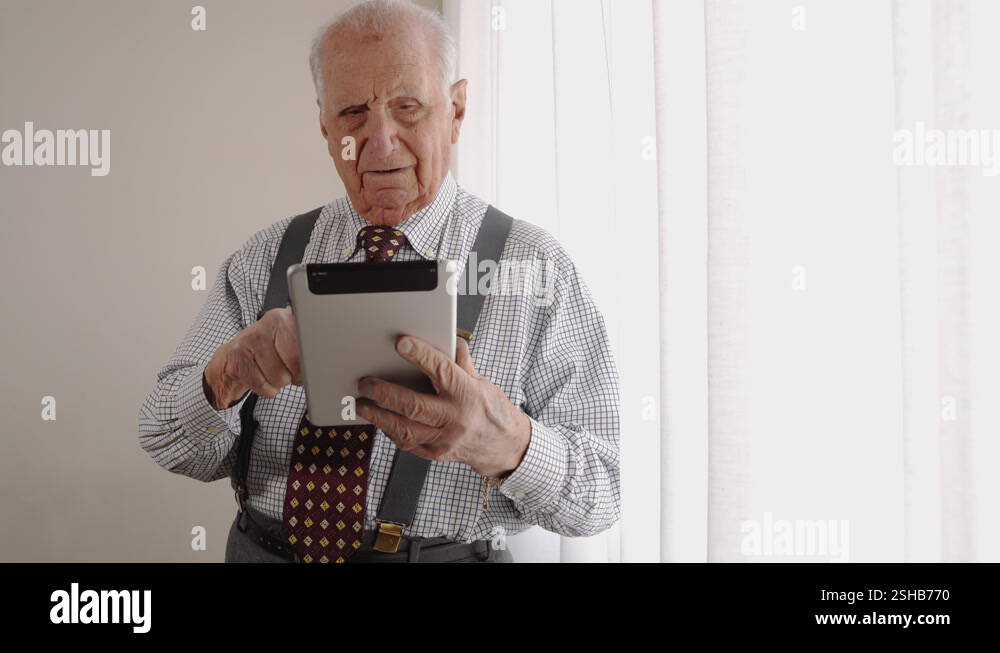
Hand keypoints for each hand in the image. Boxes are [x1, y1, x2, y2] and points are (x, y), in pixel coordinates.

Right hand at [203, 307, 301, 409]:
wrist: (232, 358)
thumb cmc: (268, 351)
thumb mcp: (289, 341)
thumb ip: (307, 347)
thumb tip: (323, 364)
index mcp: (283, 318)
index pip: (307, 348)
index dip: (308, 365)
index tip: (306, 368)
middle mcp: (266, 325)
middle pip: (295, 365)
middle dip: (294, 375)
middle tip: (285, 369)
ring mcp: (249, 341)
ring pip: (279, 378)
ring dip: (278, 382)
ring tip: (270, 372)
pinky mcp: (237, 358)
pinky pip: (263, 386)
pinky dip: (266, 389)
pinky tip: (260, 378)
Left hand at [355, 336, 531, 477]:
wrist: (503, 445)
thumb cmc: (491, 410)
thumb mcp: (481, 382)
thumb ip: (461, 363)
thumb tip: (449, 341)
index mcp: (467, 395)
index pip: (441, 371)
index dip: (420, 356)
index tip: (401, 343)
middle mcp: (454, 419)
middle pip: (413, 405)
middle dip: (384, 392)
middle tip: (366, 383)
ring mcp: (444, 440)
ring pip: (404, 429)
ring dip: (378, 416)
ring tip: (363, 404)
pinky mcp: (435, 453)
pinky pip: (407, 443)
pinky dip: (390, 430)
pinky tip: (380, 420)